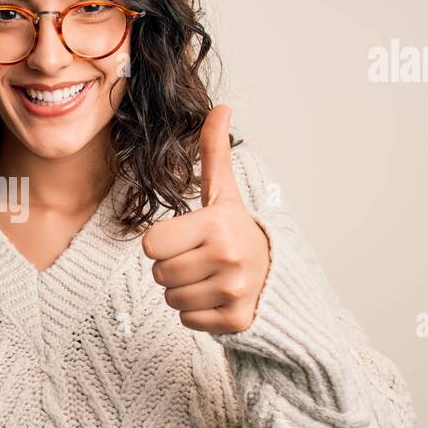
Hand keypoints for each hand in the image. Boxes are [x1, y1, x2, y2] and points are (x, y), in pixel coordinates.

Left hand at [141, 105, 271, 334]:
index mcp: (217, 223)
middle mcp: (228, 257)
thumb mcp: (224, 193)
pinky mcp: (236, 320)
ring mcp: (234, 291)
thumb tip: (220, 107)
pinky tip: (217, 298)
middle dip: (173, 268)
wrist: (277, 276)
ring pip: (170, 300)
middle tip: (200, 260)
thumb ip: (214, 152)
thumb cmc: (236, 232)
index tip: (187, 238)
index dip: (163, 243)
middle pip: (158, 273)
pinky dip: (198, 314)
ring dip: (183, 292)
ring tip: (209, 278)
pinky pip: (187, 321)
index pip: (150, 245)